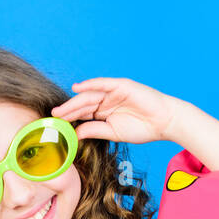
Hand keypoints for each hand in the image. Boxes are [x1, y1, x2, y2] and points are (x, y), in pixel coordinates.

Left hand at [51, 78, 184, 144]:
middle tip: (54, 117)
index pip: (83, 114)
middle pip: (83, 105)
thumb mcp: (113, 132)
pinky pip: (102, 84)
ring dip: (74, 102)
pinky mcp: (121, 85)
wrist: (164, 122)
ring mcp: (113, 92)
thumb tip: (76, 134)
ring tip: (61, 110)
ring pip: (89, 96)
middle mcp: (106, 101)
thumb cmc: (142, 128)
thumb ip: (95, 130)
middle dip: (68, 111)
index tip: (56, 126)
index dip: (70, 119)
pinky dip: (90, 84)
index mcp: (104, 112)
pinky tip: (77, 88)